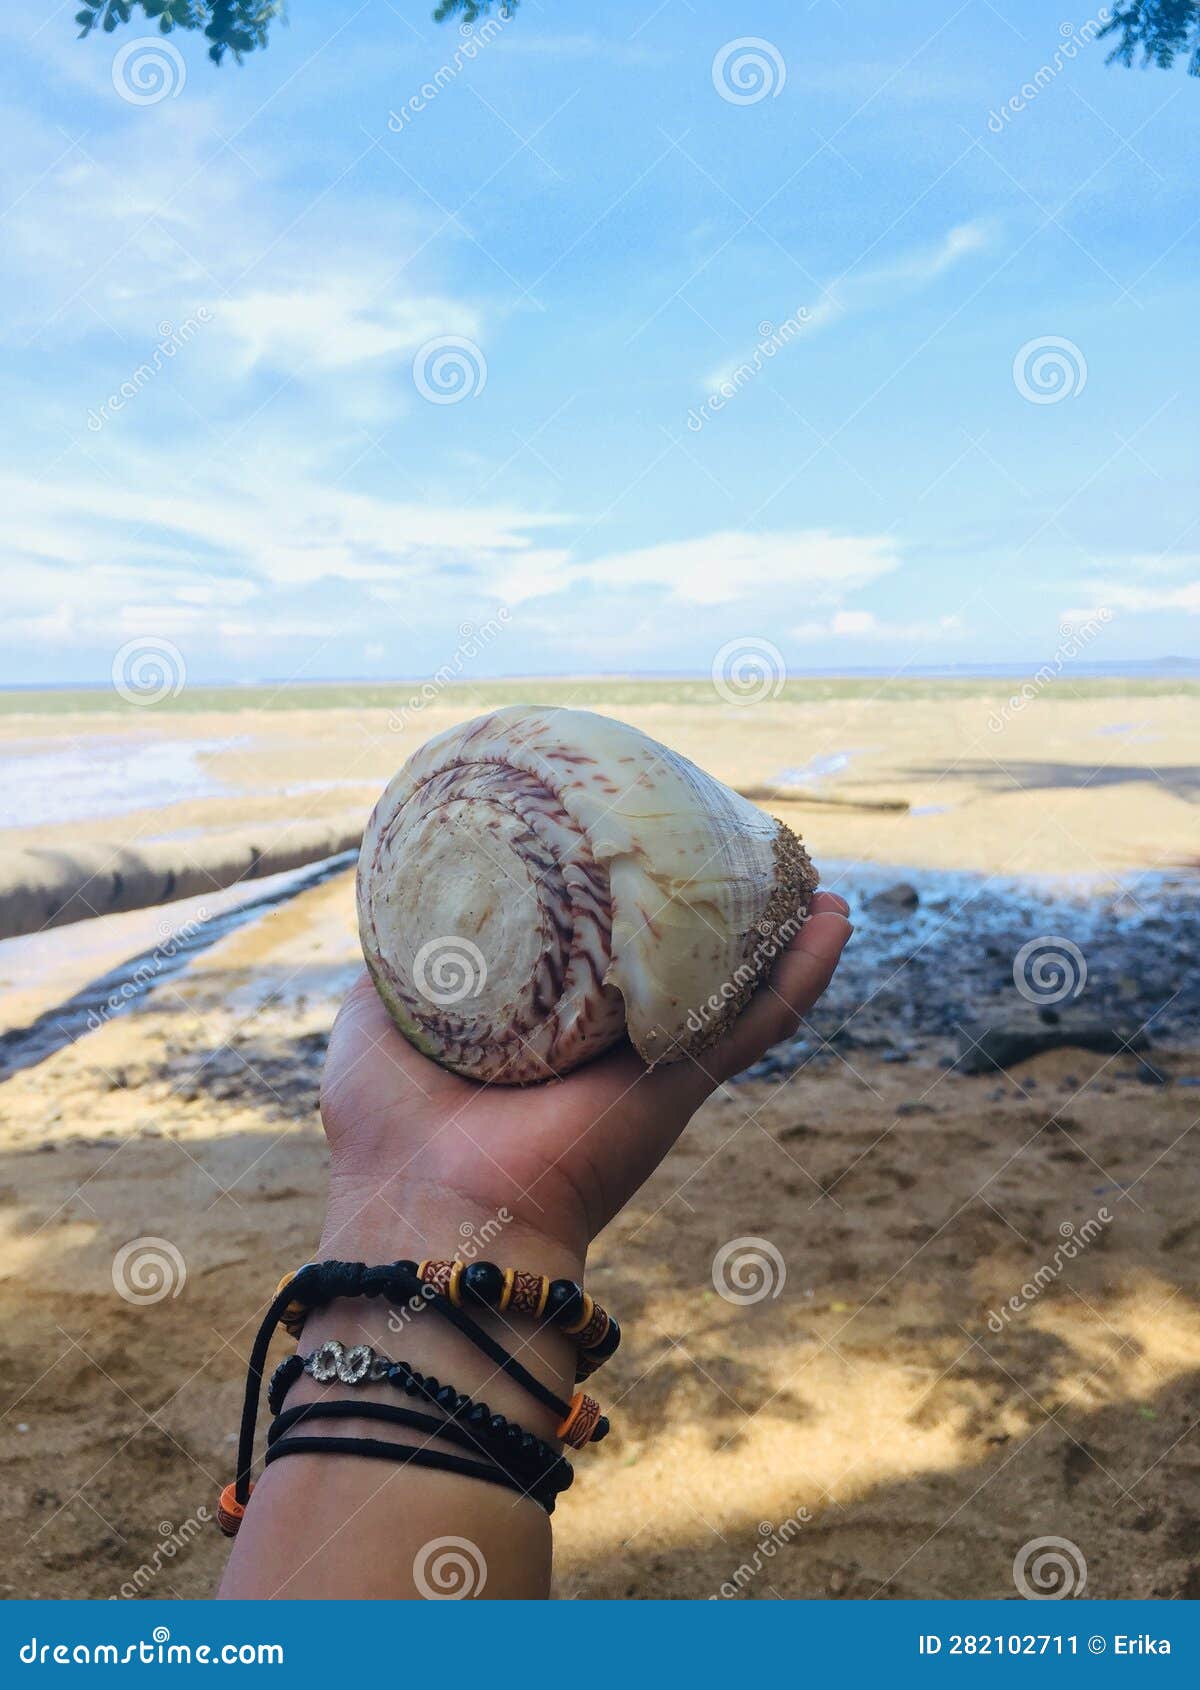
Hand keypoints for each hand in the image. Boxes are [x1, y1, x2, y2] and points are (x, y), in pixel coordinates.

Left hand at [318, 892, 851, 1262]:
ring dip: (778, 934)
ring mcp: (647, 1063)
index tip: (643, 840)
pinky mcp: (677, 1085)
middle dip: (714, 915)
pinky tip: (834, 926)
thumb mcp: (380, 1019)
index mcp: (540, 1026)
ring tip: (813, 882)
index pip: (597, 952)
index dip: (625, 899)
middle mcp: (602, 1041)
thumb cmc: (390, 1129)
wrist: (426, 1215)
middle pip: (677, 964)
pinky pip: (754, 1024)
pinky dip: (801, 977)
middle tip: (742, 855)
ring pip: (732, 987)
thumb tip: (405, 898)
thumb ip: (400, 964)